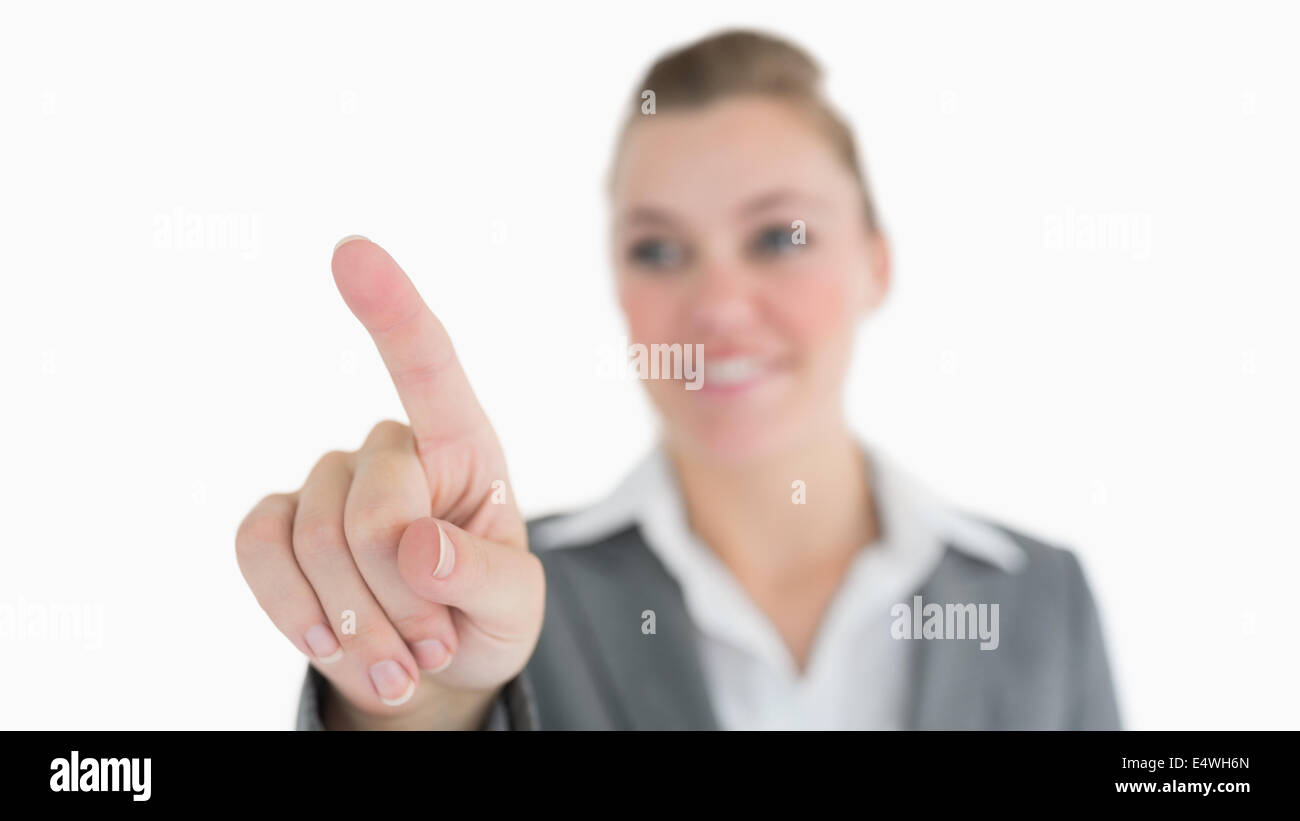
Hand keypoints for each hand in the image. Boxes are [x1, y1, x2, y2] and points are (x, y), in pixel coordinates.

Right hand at [236, 236, 543, 728]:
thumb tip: (419, 548)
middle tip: (435, 643)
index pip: (429, 368)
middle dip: (402, 595)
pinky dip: (292, 609)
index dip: (392, 312)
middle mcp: (390, 450)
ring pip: (314, 537)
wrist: (424, 668)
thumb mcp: (514, 606)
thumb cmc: (481, 616)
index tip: (351, 250)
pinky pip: (258, 550)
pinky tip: (328, 641)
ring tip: (402, 661)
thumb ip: (487, 576)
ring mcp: (327, 483)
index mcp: (463, 448)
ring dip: (359, 622)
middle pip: (372, 505)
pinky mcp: (276, 524)